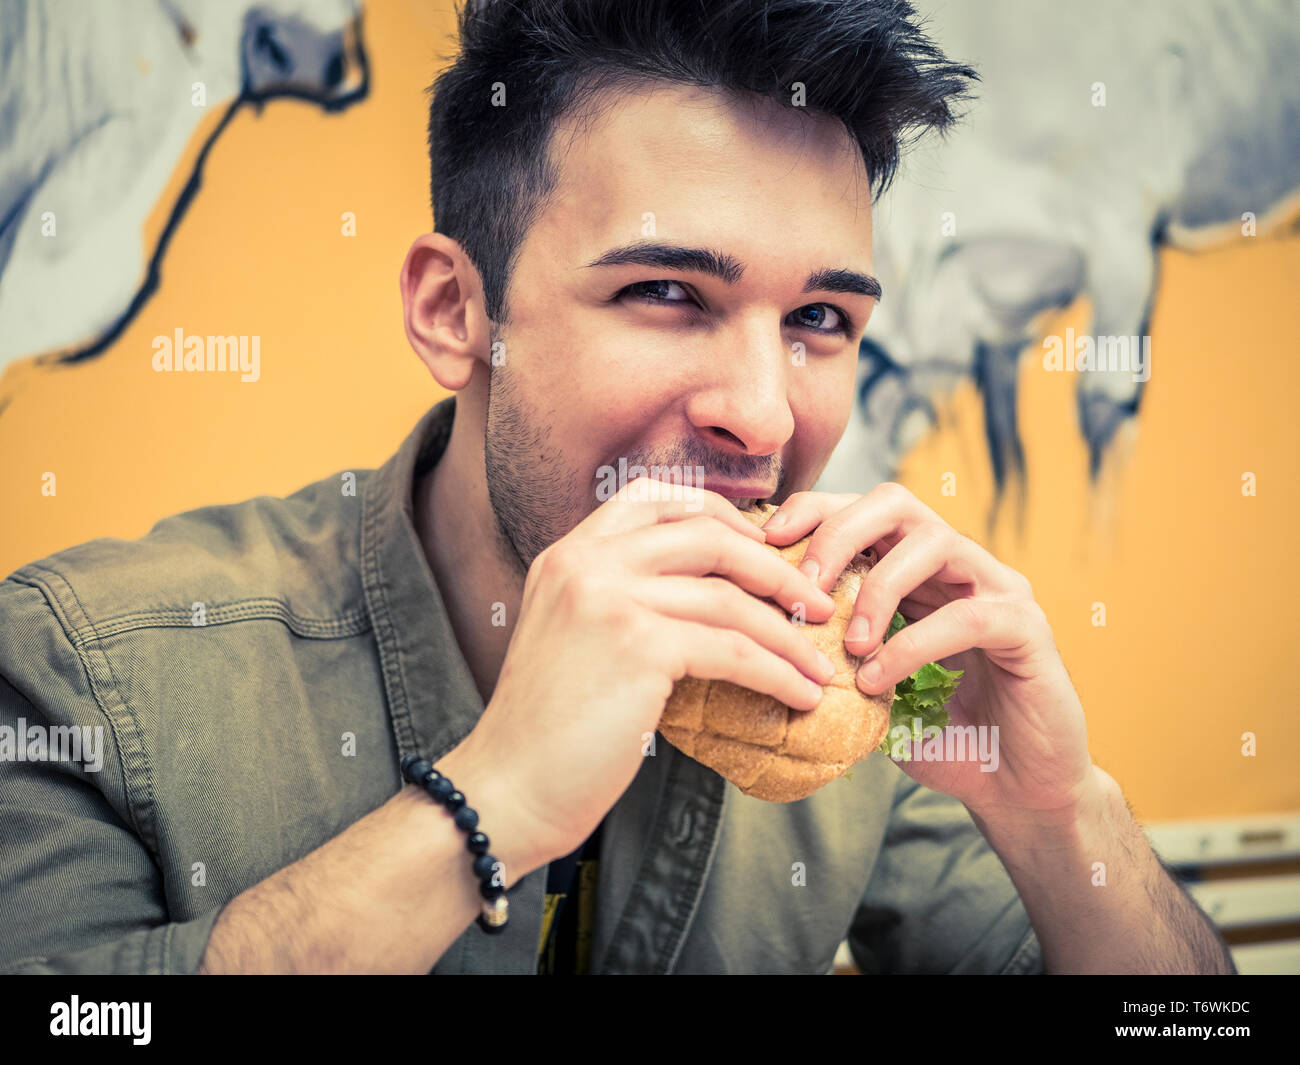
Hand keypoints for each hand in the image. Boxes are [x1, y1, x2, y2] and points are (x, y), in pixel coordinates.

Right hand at [455, 477, 836, 872]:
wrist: (508, 787)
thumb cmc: (548, 728)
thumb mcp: (572, 637)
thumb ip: (618, 599)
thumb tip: (706, 597)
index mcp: (569, 553)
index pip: (654, 495)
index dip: (720, 514)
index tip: (762, 547)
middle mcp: (586, 562)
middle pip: (707, 535)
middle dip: (774, 568)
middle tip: (814, 603)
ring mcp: (610, 598)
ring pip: (729, 597)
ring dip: (788, 634)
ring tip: (819, 664)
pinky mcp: (638, 646)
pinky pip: (733, 650)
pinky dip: (778, 672)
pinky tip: (800, 695)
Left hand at [759, 483, 1094, 826]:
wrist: (1014, 789)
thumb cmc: (939, 733)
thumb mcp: (869, 688)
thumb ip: (829, 655)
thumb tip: (753, 637)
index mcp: (917, 567)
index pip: (862, 510)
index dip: (813, 511)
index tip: (764, 541)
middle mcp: (959, 564)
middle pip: (896, 502)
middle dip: (839, 532)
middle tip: (805, 587)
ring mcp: (999, 588)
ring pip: (935, 543)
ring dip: (879, 589)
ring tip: (849, 645)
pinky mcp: (1028, 627)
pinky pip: (968, 617)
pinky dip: (914, 645)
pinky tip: (879, 682)